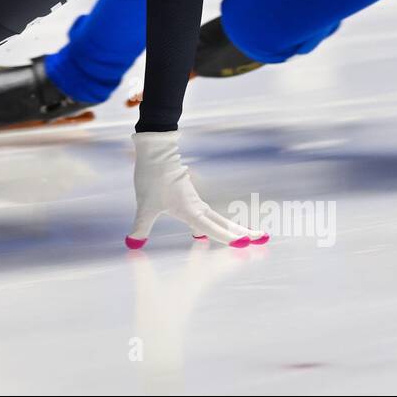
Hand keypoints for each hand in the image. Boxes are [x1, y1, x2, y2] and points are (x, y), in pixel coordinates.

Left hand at [125, 130, 265, 248]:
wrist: (156, 152)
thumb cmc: (152, 178)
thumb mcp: (144, 206)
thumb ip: (141, 226)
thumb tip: (132, 244)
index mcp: (190, 210)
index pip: (212, 229)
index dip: (228, 238)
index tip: (245, 245)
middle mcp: (197, 207)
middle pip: (225, 223)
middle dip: (243, 232)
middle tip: (263, 240)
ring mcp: (196, 202)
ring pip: (219, 218)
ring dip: (234, 228)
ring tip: (249, 236)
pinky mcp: (190, 197)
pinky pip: (208, 215)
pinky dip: (218, 224)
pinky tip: (210, 232)